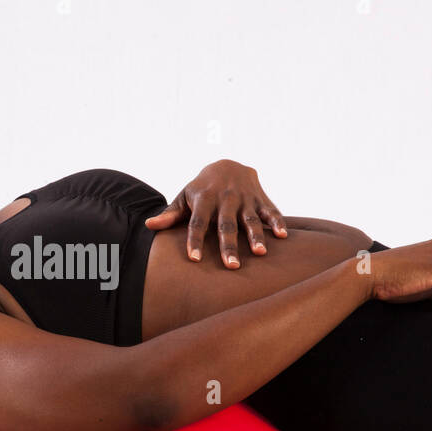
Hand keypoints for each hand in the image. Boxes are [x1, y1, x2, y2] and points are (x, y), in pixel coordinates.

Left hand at [145, 159, 286, 267]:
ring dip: (256, 235)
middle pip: (226, 225)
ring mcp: (245, 198)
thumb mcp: (185, 197)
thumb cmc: (201, 188)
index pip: (197, 223)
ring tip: (259, 253)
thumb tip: (149, 225)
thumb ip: (170, 214)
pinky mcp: (261, 199)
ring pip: (250, 219)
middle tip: (231, 266)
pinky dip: (277, 222)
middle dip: (229, 245)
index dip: (195, 240)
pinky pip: (270, 211)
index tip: (194, 259)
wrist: (228, 164)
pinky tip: (283, 236)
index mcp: (204, 199)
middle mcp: (225, 199)